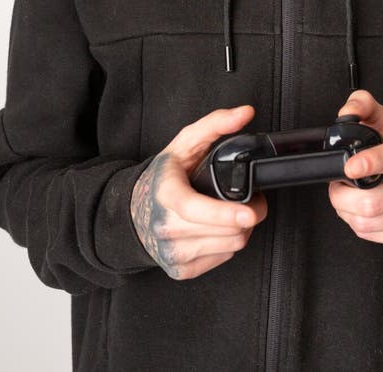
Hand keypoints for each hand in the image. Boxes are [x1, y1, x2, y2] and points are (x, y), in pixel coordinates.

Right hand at [130, 105, 267, 279]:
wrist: (133, 210)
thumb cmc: (163, 176)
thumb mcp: (185, 142)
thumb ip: (216, 124)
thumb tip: (245, 113)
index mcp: (165, 195)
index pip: (195, 209)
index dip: (224, 213)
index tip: (249, 213)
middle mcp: (166, 227)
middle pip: (225, 230)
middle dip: (249, 213)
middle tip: (250, 198)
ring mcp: (173, 252)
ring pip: (230, 245)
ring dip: (241, 228)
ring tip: (233, 211)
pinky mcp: (181, 270)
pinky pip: (224, 258)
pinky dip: (228, 242)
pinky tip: (218, 227)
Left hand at [328, 90, 382, 247]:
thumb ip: (364, 106)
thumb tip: (347, 112)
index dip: (371, 163)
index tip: (350, 167)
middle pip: (372, 203)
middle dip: (340, 195)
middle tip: (337, 184)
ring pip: (366, 222)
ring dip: (345, 210)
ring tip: (347, 196)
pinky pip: (370, 235)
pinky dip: (355, 223)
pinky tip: (360, 210)